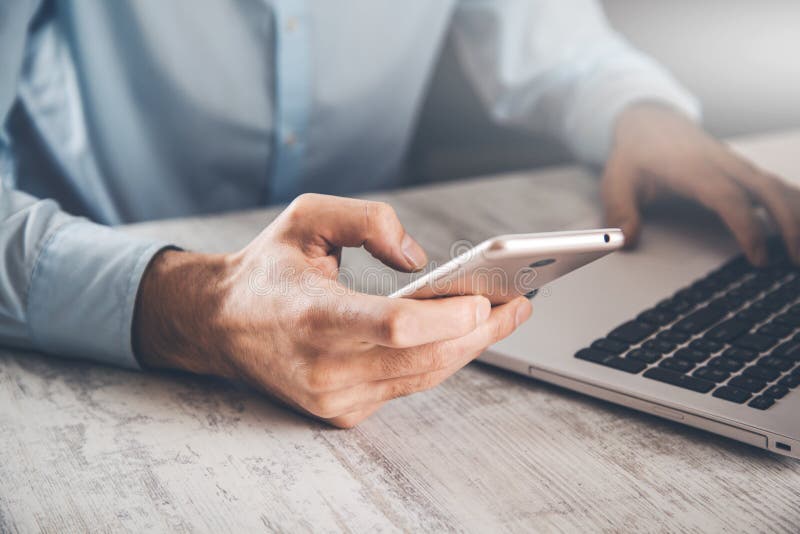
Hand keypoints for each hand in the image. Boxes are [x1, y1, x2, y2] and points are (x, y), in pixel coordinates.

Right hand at [133, 194, 531, 427]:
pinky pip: (406, 385)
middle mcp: (323, 367)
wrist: (220, 324)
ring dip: (469, 347)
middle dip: (482, 331)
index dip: (449, 316)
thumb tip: (419, 260)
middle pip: (425, 357)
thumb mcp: (306, 217)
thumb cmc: (266, 270)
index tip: (487, 297)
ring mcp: (333, 397)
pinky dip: (437, 360)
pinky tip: (460, 336)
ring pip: (423, 376)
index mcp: (312, 315)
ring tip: (503, 316)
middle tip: (519, 303)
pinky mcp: (341, 411)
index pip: (394, 326)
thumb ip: (368, 220)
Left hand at [602, 103, 799, 264]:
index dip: (748, 228)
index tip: (758, 258)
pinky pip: (777, 186)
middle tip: (796, 260)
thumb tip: (623, 241)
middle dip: (789, 224)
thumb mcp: (616, 182)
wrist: (649, 121)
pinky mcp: (743, 170)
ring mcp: (737, 166)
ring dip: (798, 216)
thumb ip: (619, 212)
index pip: (729, 198)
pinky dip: (795, 204)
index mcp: (693, 169)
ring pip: (778, 187)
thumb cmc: (634, 155)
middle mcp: (722, 165)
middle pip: (767, 191)